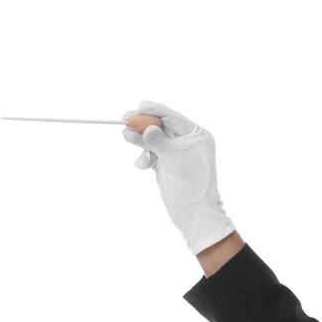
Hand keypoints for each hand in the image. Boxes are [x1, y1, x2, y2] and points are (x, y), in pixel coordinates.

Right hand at [121, 99, 235, 255]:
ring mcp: (176, 153)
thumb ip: (159, 141)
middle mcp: (188, 141)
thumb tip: (146, 128)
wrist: (195, 215)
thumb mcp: (175, 159)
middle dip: (143, 125)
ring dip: (140, 140)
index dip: (154, 111)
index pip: (172, 117)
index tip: (137, 107)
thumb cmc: (192, 186)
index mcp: (197, 135)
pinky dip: (144, 157)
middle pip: (160, 126)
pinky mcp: (166, 165)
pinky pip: (151, 154)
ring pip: (153, 139)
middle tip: (124, 120)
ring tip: (126, 137)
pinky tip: (142, 165)